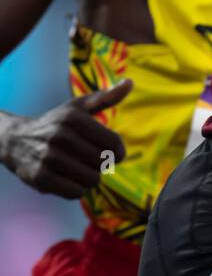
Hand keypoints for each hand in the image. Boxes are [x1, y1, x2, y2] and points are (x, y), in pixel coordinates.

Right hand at [4, 78, 131, 198]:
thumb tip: (130, 83)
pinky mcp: (40, 177)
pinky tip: (69, 178)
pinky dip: (77, 189)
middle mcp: (60, 135)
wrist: (16, 140)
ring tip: (79, 169)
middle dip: (101, 164)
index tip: (113, 152)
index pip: (114, 143)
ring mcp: (48, 157)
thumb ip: (106, 97)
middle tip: (90, 159)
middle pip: (103, 163)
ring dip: (90, 178)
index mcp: (73, 117)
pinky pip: (75, 192)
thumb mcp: (78, 107)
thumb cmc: (56, 123)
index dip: (119, 152)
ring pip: (91, 179)